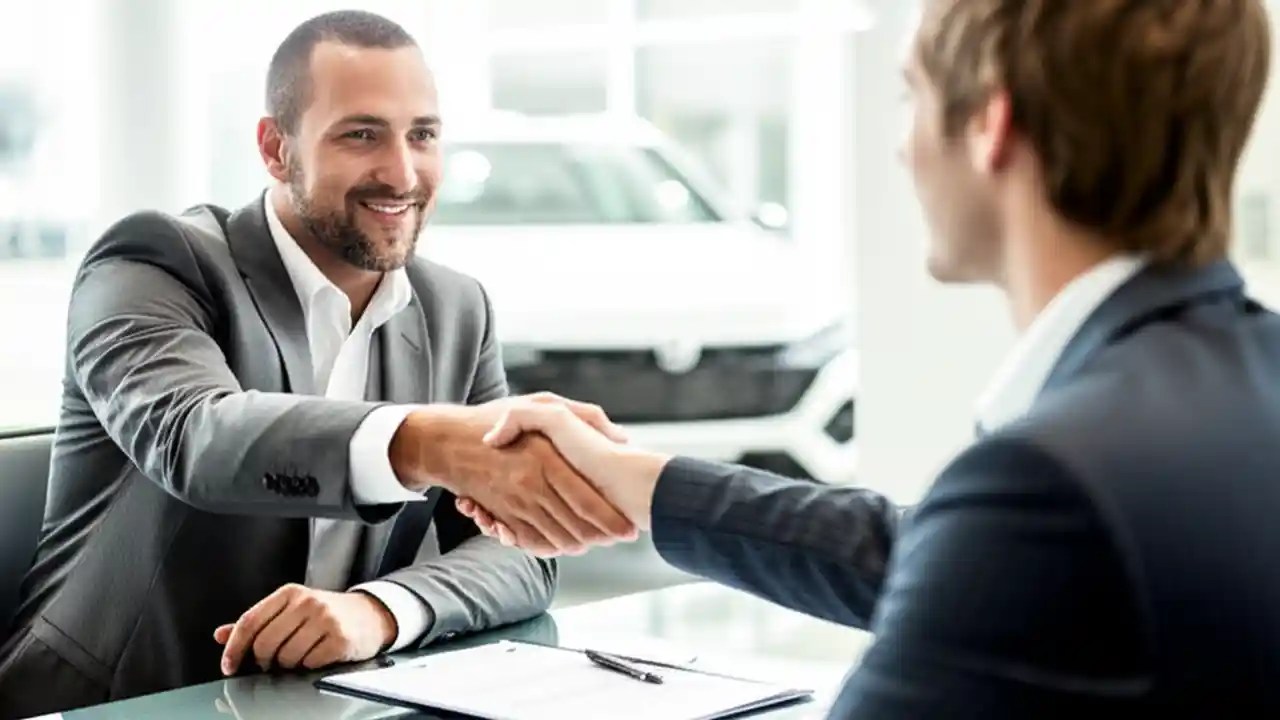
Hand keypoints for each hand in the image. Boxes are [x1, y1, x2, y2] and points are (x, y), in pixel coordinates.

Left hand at [214, 584, 395, 674]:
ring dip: (288, 665)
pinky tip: (317, 656)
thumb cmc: (327, 614)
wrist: (370, 615)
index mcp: (290, 593)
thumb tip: (221, 634)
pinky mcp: (340, 638)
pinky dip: (308, 666)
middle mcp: (307, 602)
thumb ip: (257, 622)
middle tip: (271, 663)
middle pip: (265, 643)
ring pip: (286, 657)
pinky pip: (309, 664)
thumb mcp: (291, 610)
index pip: (250, 621)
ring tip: (300, 655)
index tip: (229, 665)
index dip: (234, 647)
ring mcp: (326, 619)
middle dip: (263, 660)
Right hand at [391, 393, 637, 555]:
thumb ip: (583, 415)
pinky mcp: (501, 514)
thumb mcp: (542, 403)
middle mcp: (530, 484)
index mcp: (546, 458)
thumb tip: (619, 435)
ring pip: (554, 538)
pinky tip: (564, 543)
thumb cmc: (495, 418)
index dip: (609, 519)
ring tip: (597, 541)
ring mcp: (514, 503)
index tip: (629, 527)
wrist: (447, 440)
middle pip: (574, 525)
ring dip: (577, 544)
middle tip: (618, 538)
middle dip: (600, 537)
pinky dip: (549, 547)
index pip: (586, 499)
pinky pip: (530, 540)